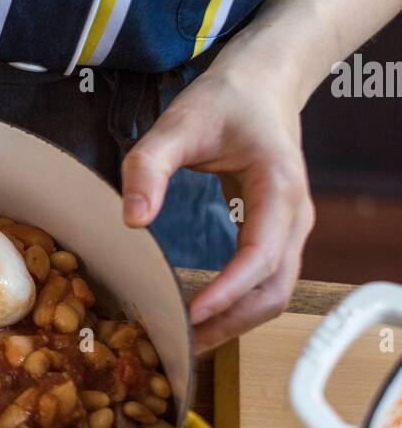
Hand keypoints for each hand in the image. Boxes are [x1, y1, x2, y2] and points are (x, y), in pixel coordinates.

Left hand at [120, 59, 313, 352]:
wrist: (263, 83)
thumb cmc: (225, 100)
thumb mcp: (179, 122)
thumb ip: (150, 167)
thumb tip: (133, 220)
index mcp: (278, 187)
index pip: (261, 256)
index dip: (228, 291)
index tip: (191, 313)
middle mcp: (295, 216)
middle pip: (274, 289)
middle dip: (230, 322)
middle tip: (180, 343)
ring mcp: (291, 228)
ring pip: (275, 294)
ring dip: (235, 322)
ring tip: (187, 340)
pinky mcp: (279, 235)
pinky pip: (267, 282)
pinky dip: (238, 307)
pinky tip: (202, 316)